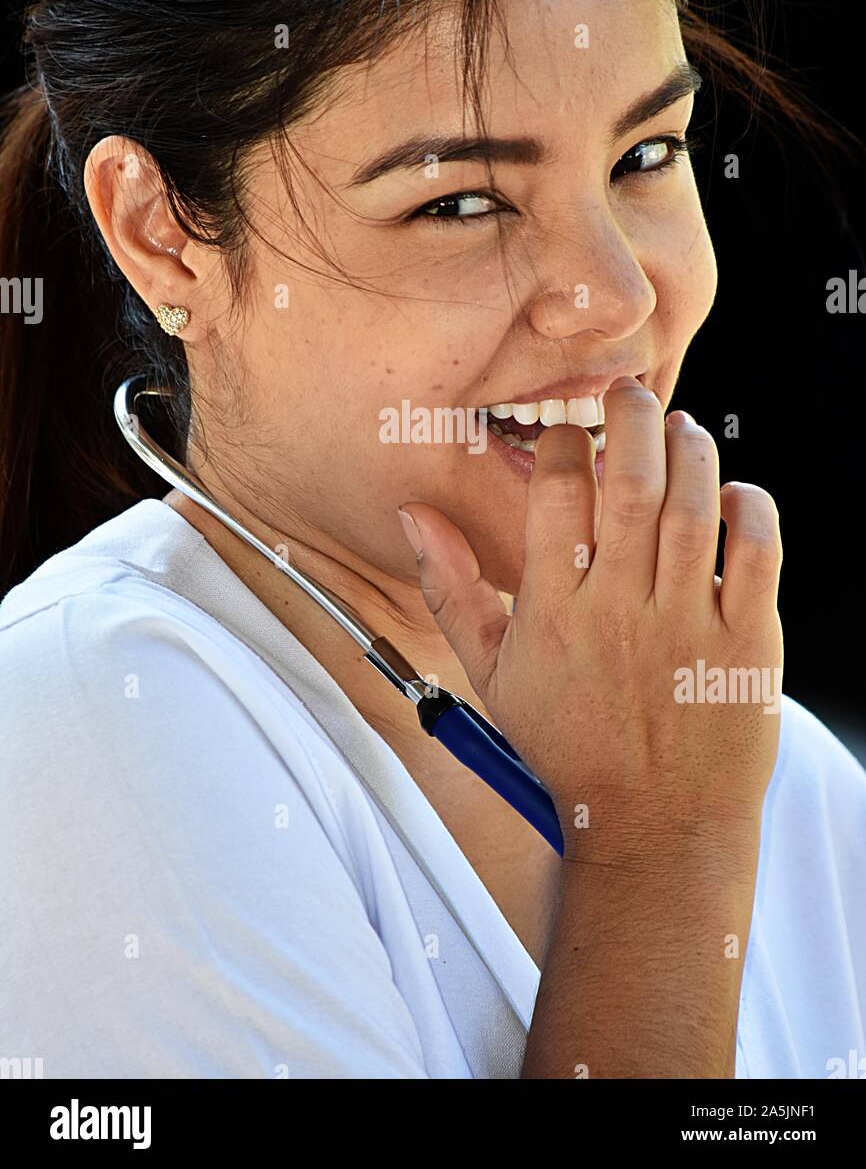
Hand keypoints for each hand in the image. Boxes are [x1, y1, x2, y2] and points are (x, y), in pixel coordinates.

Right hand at [398, 377, 782, 859]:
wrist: (654, 826)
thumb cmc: (569, 744)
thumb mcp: (491, 673)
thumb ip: (451, 589)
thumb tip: (413, 514)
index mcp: (553, 613)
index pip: (556, 494)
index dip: (564, 445)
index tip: (571, 437)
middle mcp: (619, 612)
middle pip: (630, 481)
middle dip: (633, 418)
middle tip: (633, 398)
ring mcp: (687, 626)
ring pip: (694, 505)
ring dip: (690, 450)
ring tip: (680, 433)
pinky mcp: (746, 644)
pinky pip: (758, 552)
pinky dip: (751, 506)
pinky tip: (732, 492)